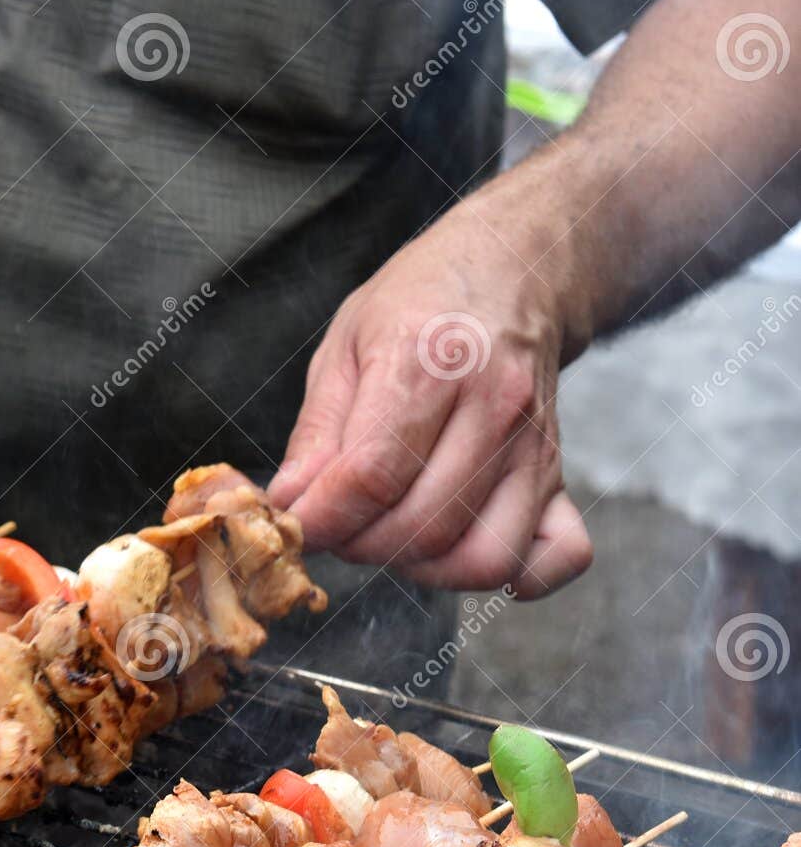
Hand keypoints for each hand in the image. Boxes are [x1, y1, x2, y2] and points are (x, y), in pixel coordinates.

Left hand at [267, 204, 591, 598]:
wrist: (514, 268)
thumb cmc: (421, 303)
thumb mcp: (346, 345)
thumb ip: (316, 434)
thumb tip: (288, 506)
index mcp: (432, 360)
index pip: (371, 477)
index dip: (322, 519)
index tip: (295, 522)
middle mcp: (496, 406)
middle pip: (422, 526)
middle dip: (361, 544)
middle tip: (342, 521)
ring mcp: (535, 446)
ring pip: (482, 558)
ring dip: (422, 568)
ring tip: (392, 532)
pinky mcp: (558, 477)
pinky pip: (553, 559)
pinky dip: (514, 578)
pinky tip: (464, 551)